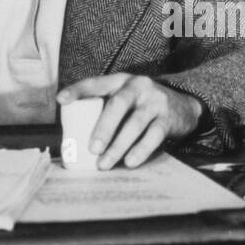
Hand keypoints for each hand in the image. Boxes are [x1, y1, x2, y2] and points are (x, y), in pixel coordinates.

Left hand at [57, 74, 202, 169]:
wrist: (183, 106)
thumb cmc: (141, 105)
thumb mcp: (124, 98)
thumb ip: (104, 108)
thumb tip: (75, 137)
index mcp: (119, 81)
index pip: (95, 83)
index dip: (77, 90)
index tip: (61, 100)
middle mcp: (137, 86)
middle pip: (118, 104)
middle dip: (104, 127)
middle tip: (92, 148)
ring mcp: (154, 101)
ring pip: (135, 123)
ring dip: (118, 146)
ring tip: (105, 163)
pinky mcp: (168, 118)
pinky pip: (153, 135)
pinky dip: (140, 150)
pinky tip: (130, 162)